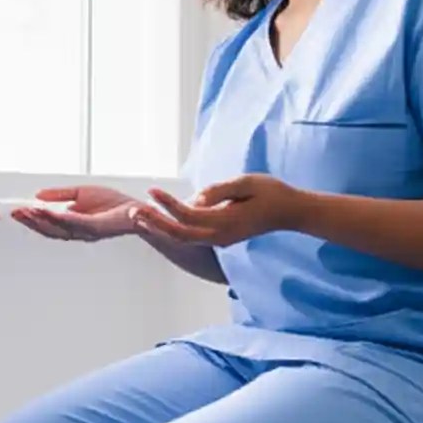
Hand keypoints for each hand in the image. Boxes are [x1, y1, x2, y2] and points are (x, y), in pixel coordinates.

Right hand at [11, 186, 140, 241]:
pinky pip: (75, 223)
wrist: (135, 207)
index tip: (16, 211)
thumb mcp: (80, 193)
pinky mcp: (98, 227)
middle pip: (50, 230)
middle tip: (15, 213)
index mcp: (73, 225)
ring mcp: (87, 231)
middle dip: (32, 222)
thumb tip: (37, 196)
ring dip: (42, 221)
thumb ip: (60, 195)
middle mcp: (78, 232)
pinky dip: (60, 218)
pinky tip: (49, 212)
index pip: (49, 224)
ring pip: (60, 229)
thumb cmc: (112, 203)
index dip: (32, 219)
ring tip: (27, 212)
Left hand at [132, 174, 305, 246]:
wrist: (290, 212)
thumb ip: (221, 190)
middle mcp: (219, 236)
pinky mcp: (219, 237)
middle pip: (179, 233)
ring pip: (182, 238)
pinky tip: (157, 219)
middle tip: (132, 211)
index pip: (188, 216)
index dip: (167, 204)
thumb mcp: (246, 182)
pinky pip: (190, 236)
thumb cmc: (270, 192)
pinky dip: (171, 228)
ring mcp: (219, 239)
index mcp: (225, 222)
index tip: (151, 190)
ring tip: (138, 215)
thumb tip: (196, 198)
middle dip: (154, 223)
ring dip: (159, 227)